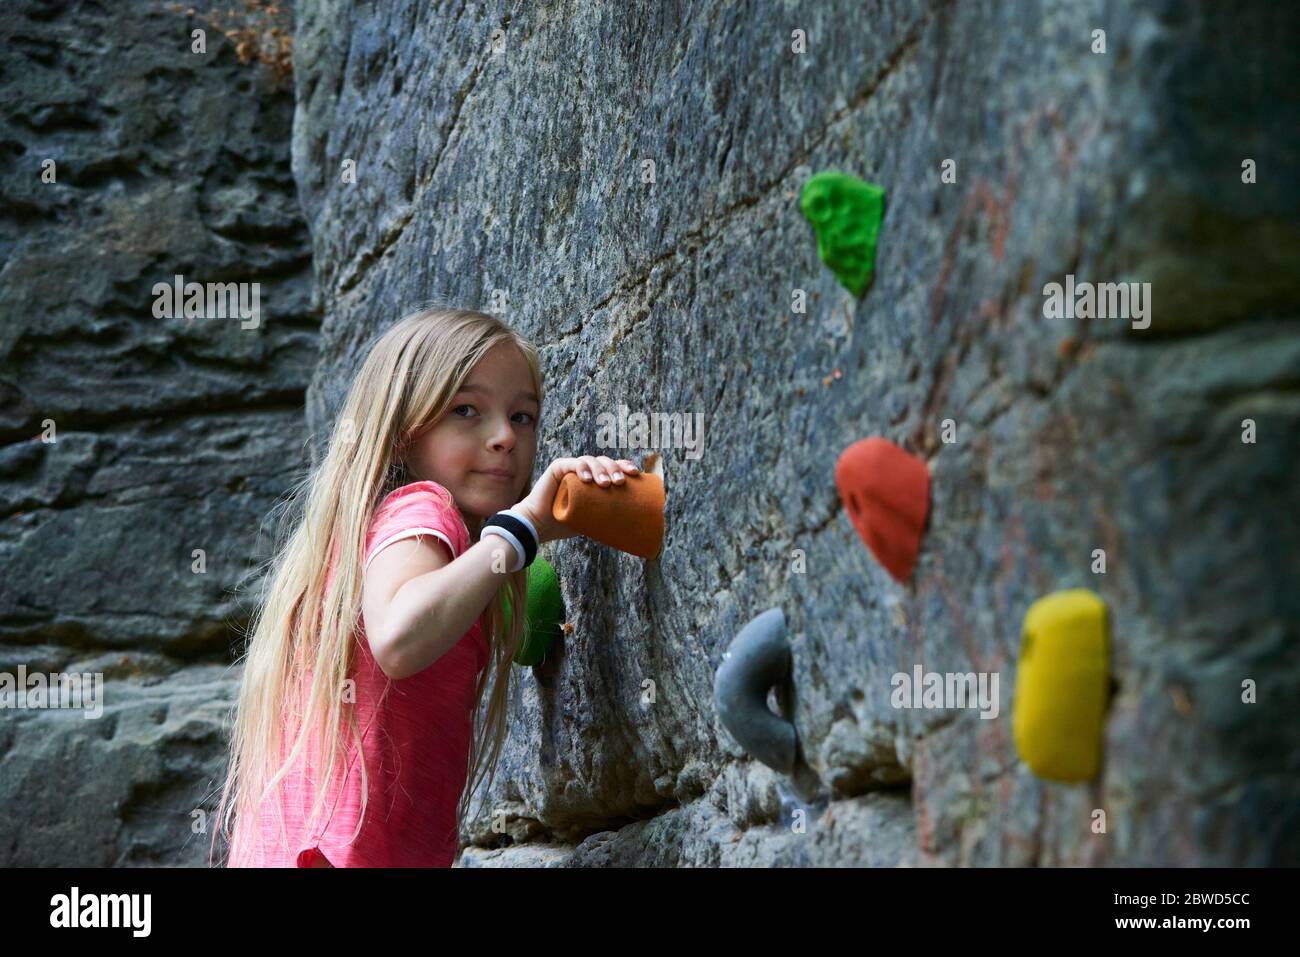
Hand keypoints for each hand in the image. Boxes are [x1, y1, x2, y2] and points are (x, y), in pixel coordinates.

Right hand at [512, 455, 641, 544]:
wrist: (541, 527)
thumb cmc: (566, 523)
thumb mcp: (593, 519)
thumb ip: (608, 515)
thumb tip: (636, 524)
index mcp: (594, 478)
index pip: (613, 467)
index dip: (625, 466)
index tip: (636, 474)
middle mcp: (584, 470)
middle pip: (604, 461)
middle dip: (615, 468)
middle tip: (619, 483)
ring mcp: (571, 467)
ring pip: (590, 460)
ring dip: (600, 469)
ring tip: (604, 484)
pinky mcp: (557, 468)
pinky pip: (571, 463)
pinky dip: (580, 468)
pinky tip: (586, 477)